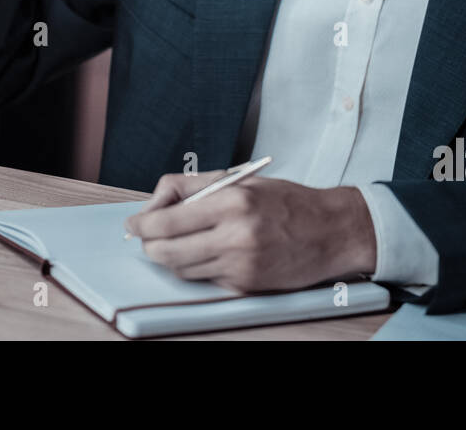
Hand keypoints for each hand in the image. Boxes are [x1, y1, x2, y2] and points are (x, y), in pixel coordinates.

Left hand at [123, 172, 377, 291]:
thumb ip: (193, 187)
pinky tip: (212, 251)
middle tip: (147, 236)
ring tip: (177, 241)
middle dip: (149, 245)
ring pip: (181, 269)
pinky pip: (205, 279)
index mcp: (232, 202)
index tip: (134, 223)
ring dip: (171, 257)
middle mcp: (235, 236)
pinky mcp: (245, 286)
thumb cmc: (286, 201)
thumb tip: (154, 203)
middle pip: (166, 251)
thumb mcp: (240, 180)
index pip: (167, 221)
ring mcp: (240, 265)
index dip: (141, 224)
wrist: (331, 232)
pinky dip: (199, 267)